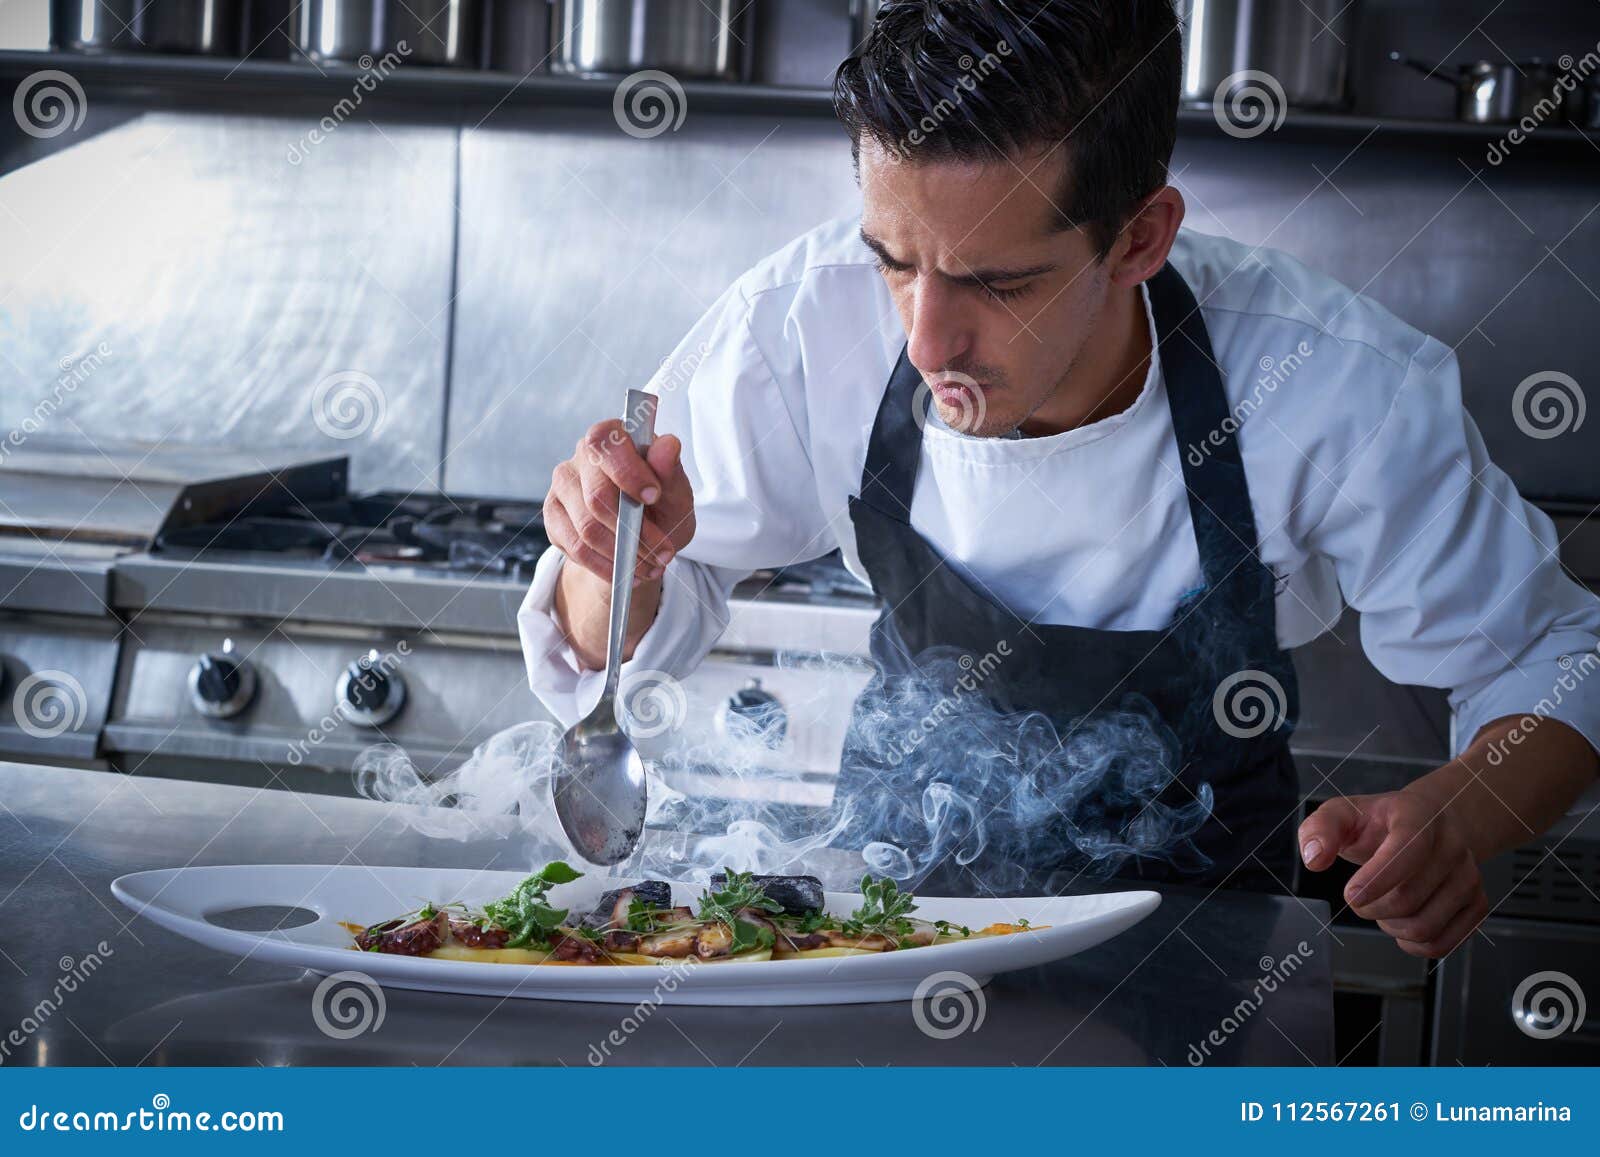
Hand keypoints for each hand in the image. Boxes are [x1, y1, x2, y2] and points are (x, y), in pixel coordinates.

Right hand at [543, 418, 694, 586]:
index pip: (607, 444)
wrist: (642, 538)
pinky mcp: (553, 515)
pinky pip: (574, 547)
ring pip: (586, 527)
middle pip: (597, 495)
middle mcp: (582, 456)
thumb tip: (668, 445)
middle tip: (662, 552)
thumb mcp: (677, 495)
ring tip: (651, 567)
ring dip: (623, 554)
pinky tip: (627, 572)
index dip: (628, 472)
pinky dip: (605, 565)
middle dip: (634, 531)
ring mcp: (563, 485)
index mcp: (613, 436)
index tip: (654, 497)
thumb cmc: (661, 507)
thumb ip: (672, 473)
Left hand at [1298, 788, 1488, 958]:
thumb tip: (1315, 859)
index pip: (1408, 851)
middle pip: (1408, 899)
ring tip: (1381, 906)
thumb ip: (1319, 829)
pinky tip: (1400, 924)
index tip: (1351, 894)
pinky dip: (1412, 944)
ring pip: (1424, 927)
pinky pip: (1442, 944)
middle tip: (1359, 897)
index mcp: (1418, 816)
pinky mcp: (1476, 905)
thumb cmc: (1381, 822)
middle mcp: (1452, 846)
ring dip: (1390, 926)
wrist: (1429, 824)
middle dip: (1370, 908)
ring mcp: (1469, 877)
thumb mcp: (1342, 813)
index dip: (1377, 879)